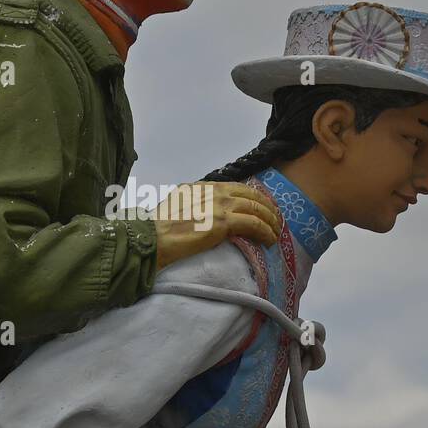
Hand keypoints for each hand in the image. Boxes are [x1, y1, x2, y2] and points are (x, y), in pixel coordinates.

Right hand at [153, 181, 282, 270]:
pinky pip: (254, 224)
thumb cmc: (158, 229)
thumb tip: (201, 214)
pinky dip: (266, 232)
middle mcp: (213, 191)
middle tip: (275, 221)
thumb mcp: (175, 207)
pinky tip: (269, 240)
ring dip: (270, 222)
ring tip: (276, 233)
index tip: (263, 209)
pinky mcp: (223, 222)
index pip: (237, 188)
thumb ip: (192, 205)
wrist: (152, 238)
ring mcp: (219, 205)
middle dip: (268, 208)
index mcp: (202, 187)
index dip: (254, 199)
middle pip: (252, 196)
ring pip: (257, 208)